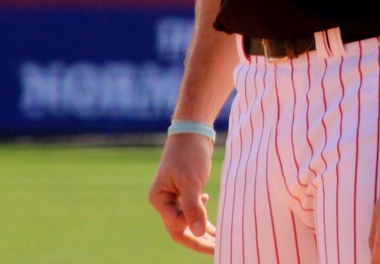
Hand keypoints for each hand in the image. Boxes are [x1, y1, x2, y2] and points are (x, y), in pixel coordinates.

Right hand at [148, 134, 217, 253]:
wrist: (193, 130)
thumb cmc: (189, 154)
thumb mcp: (191, 181)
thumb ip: (193, 207)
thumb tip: (197, 233)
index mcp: (159, 200)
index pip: (176, 227)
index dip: (195, 234)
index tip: (216, 236)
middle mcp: (164, 202)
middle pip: (180, 230)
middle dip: (199, 241)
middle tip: (219, 250)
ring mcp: (174, 198)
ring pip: (187, 223)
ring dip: (202, 232)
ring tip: (219, 243)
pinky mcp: (185, 192)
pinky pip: (192, 212)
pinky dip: (202, 219)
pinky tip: (213, 224)